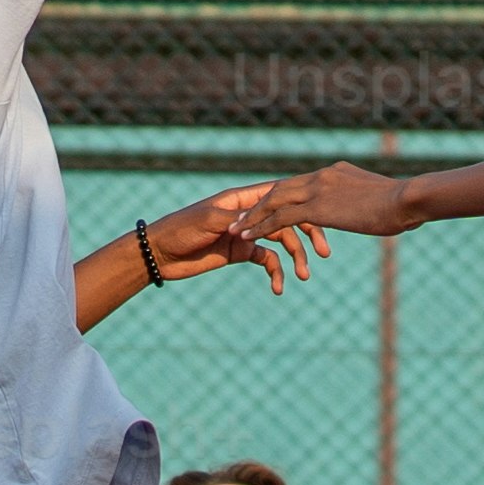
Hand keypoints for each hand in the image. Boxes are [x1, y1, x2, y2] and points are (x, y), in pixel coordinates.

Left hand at [134, 186, 325, 291]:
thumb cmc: (179, 229)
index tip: (323, 215)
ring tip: (304, 276)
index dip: (300, 203)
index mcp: (242, 200)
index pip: (278, 196)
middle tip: (323, 252)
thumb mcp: (206, 221)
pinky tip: (278, 288)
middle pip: (287, 219)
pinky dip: (275, 274)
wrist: (160, 254)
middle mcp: (248, 214)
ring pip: (282, 242)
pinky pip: (267, 261)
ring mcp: (246, 234)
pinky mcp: (241, 253)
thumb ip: (235, 219)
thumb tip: (260, 219)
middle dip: (308, 235)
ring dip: (295, 258)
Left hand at [214, 159, 411, 245]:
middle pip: (281, 187)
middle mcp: (322, 176)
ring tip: (235, 227)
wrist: (408, 200)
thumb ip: (369, 201)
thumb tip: (378, 209)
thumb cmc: (405, 204)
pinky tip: (248, 236)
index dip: (281, 194)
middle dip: (259, 202)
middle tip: (241, 214)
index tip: (266, 204)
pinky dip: (261, 226)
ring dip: (253, 215)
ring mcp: (318, 189)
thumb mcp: (382, 199)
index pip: (300, 183)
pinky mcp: (317, 207)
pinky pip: (280, 217)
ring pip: (274, 200)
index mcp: (336, 172)